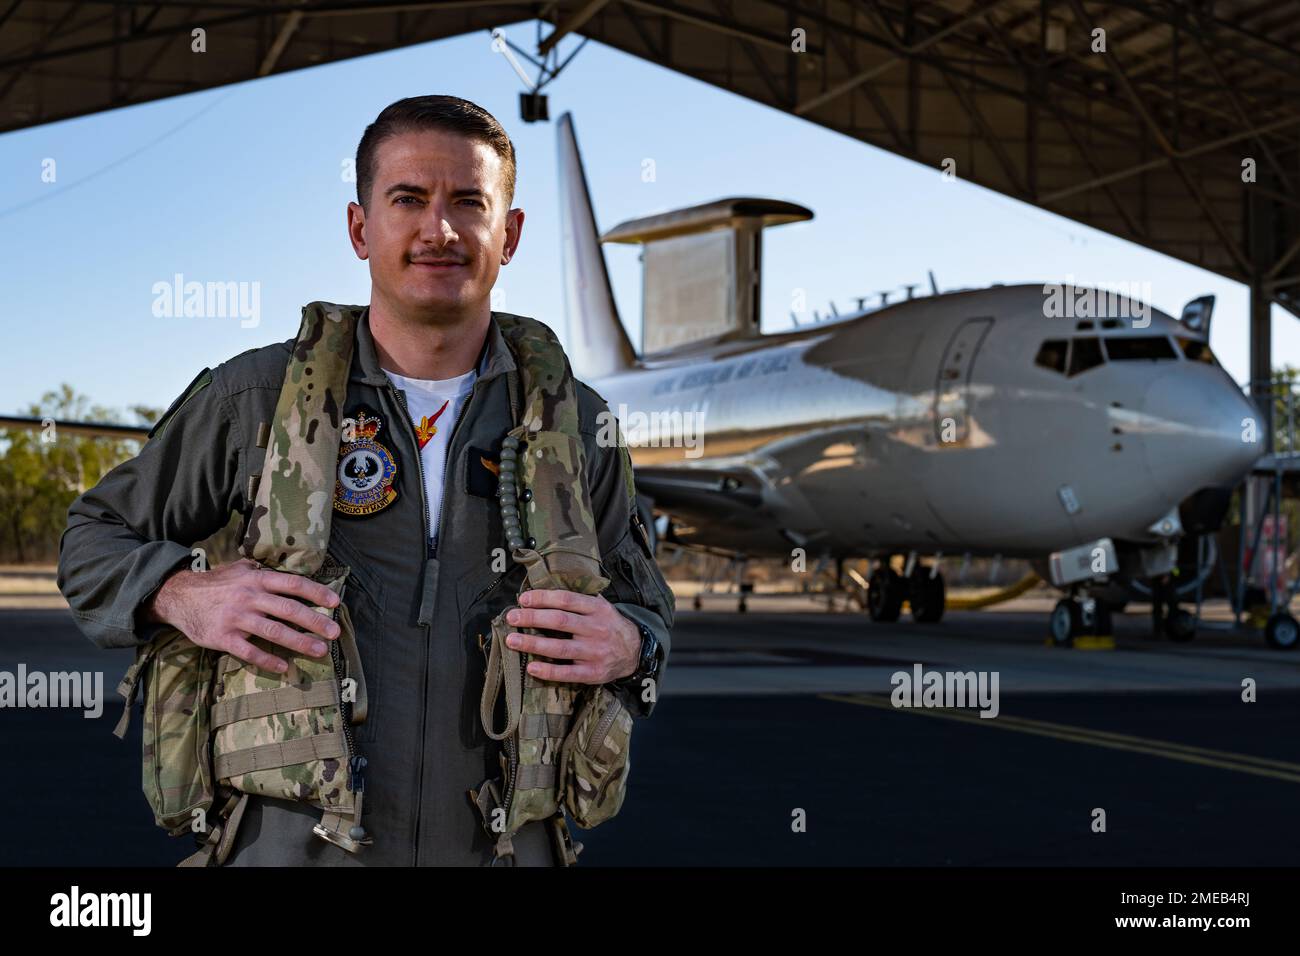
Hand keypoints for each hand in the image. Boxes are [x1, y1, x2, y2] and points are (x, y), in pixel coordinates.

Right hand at [145, 557, 340, 673]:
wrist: (178, 596)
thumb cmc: (216, 583)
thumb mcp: (240, 569)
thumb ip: (263, 571)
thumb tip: (289, 571)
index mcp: (257, 579)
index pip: (293, 584)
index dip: (315, 593)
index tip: (335, 602)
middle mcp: (249, 597)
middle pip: (289, 609)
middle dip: (315, 622)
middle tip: (335, 632)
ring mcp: (236, 618)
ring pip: (274, 632)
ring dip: (299, 642)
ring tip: (320, 651)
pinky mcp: (223, 637)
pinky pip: (249, 651)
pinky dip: (267, 660)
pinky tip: (284, 667)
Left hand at [503, 589, 639, 683]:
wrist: (635, 652)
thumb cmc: (610, 626)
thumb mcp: (603, 607)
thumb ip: (580, 599)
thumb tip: (545, 591)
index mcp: (597, 609)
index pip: (566, 600)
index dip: (543, 598)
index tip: (523, 599)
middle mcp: (596, 629)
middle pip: (560, 621)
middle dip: (532, 618)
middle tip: (512, 617)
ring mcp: (595, 652)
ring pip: (560, 648)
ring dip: (533, 644)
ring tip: (512, 640)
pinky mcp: (593, 673)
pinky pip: (568, 673)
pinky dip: (548, 671)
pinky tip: (531, 667)